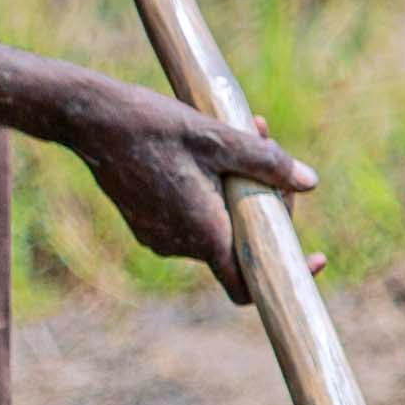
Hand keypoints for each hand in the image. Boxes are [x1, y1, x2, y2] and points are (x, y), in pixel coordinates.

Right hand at [67, 83, 315, 298]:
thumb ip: (266, 163)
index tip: (314, 258)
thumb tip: (310, 183)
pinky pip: (190, 219)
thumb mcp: (218, 137)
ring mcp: (159, 237)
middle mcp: (181, 245)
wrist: (90, 120)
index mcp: (204, 232)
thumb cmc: (155, 126)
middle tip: (266, 145)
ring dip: (234, 190)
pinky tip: (202, 152)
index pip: (248, 284)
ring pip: (216, 225)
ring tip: (233, 135)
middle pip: (239, 242)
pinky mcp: (145, 222)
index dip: (284, 275)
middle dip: (263, 199)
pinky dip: (207, 193)